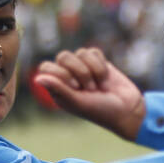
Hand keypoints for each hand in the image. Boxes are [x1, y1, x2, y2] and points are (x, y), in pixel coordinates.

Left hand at [32, 47, 146, 140]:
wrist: (127, 109)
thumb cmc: (100, 110)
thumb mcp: (78, 102)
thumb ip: (58, 89)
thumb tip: (37, 79)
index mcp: (58, 88)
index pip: (46, 67)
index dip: (61, 73)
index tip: (74, 87)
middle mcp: (68, 76)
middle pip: (63, 56)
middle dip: (79, 71)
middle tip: (89, 89)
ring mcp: (83, 67)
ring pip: (80, 53)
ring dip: (92, 70)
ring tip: (98, 87)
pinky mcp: (97, 62)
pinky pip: (93, 52)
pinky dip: (101, 66)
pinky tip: (105, 79)